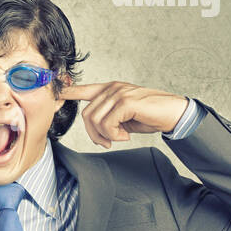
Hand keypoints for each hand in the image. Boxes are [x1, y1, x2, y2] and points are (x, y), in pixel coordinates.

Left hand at [59, 81, 188, 148]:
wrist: (174, 114)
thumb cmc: (149, 116)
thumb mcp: (123, 116)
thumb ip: (107, 116)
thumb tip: (93, 128)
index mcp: (110, 89)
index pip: (83, 89)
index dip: (68, 92)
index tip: (55, 92)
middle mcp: (112, 88)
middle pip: (86, 114)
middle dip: (93, 133)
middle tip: (107, 142)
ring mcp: (119, 93)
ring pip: (95, 120)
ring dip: (105, 135)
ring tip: (120, 137)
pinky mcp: (126, 102)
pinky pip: (107, 124)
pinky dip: (114, 134)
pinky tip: (126, 135)